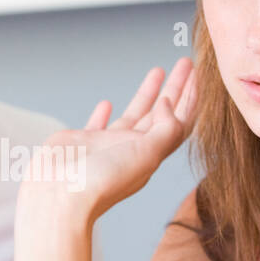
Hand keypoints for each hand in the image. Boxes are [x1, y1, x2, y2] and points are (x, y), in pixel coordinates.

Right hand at [22, 58, 197, 223]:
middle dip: (176, 88)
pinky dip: (104, 114)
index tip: (199, 73)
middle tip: (185, 63)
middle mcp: (133, 148)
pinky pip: (99, 124)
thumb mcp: (145, 154)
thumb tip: (169, 104)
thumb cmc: (101, 182)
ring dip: (147, 93)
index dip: (191, 98)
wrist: (59, 197)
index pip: (180, 122)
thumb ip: (165, 129)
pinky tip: (106, 103)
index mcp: (151, 152)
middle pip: (162, 114)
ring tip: (157, 71)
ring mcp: (108, 145)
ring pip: (135, 114)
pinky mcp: (84, 143)